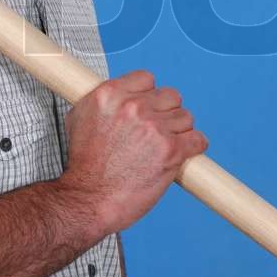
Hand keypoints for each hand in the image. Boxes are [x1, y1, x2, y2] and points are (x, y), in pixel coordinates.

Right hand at [58, 70, 208, 234]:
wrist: (89, 198)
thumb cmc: (83, 165)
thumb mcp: (78, 118)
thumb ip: (102, 101)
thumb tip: (120, 95)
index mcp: (110, 94)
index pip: (146, 78)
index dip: (147, 96)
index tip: (145, 110)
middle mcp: (133, 106)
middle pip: (170, 96)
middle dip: (165, 113)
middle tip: (155, 132)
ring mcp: (154, 127)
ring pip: (186, 118)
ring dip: (178, 132)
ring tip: (163, 148)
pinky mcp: (171, 150)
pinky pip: (198, 139)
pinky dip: (194, 147)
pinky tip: (182, 155)